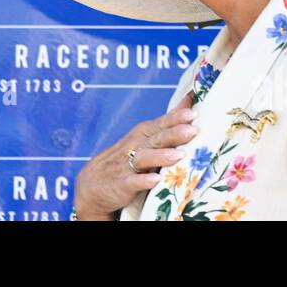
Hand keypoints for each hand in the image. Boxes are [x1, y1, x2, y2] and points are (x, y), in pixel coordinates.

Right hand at [73, 91, 197, 219]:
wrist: (94, 184)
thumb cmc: (126, 158)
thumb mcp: (145, 138)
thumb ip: (167, 122)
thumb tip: (189, 101)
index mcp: (143, 135)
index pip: (160, 124)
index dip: (175, 118)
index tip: (193, 113)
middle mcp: (135, 147)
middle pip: (156, 138)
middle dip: (173, 134)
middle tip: (192, 131)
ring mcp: (127, 166)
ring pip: (145, 158)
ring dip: (161, 156)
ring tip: (179, 155)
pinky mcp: (121, 185)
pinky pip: (132, 182)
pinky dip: (143, 181)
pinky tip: (156, 180)